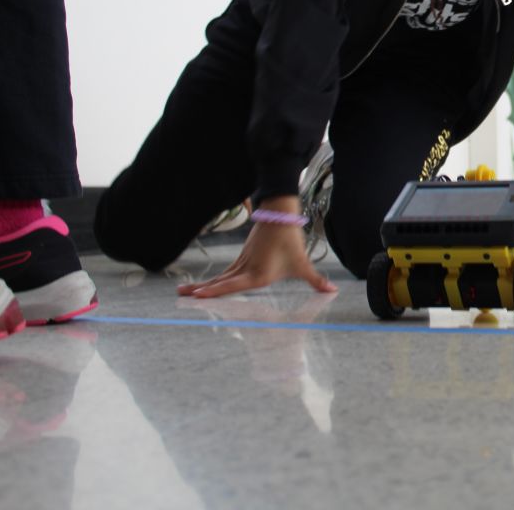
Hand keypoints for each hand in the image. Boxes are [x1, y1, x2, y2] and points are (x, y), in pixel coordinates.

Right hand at [177, 217, 336, 298]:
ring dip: (202, 285)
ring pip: (220, 277)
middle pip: (220, 282)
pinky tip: (204, 286)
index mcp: (258, 274)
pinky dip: (213, 280)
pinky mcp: (242, 258)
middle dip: (201, 290)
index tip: (198, 295)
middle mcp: (246, 269)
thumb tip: (332, 290)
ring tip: (183, 292)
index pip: (233, 285)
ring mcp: (241, 263)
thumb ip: (316, 280)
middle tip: (181, 295)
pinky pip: (225, 272)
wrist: (280, 217)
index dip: (216, 291)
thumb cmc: (291, 242)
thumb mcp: (303, 264)